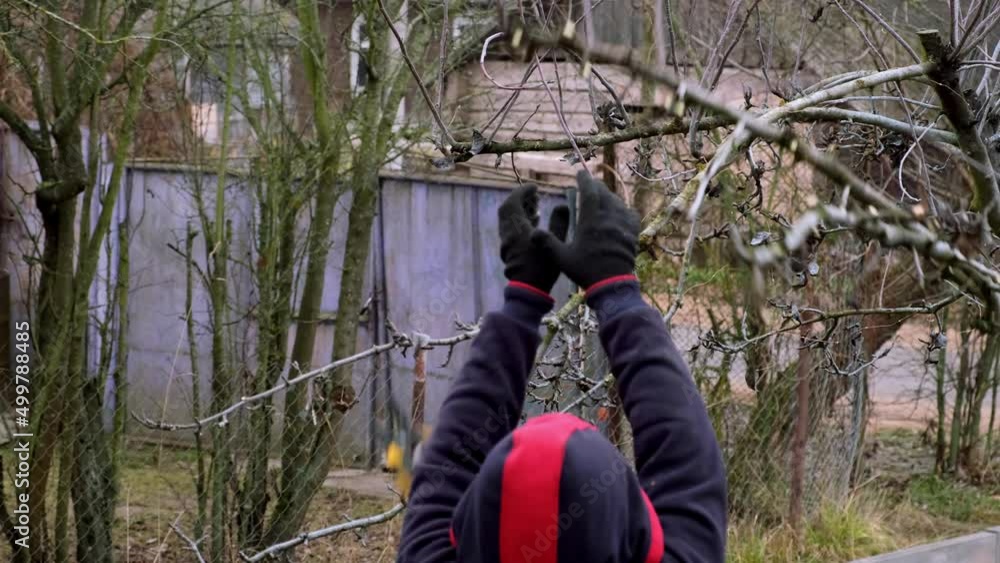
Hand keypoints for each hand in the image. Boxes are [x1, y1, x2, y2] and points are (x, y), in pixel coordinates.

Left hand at [499, 185, 569, 294]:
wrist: (528, 290)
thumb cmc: (542, 267)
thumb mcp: (555, 243)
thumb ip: (559, 222)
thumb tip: (562, 206)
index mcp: (516, 228)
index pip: (513, 202)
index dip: (522, 192)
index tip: (534, 187)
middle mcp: (507, 234)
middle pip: (507, 209)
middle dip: (519, 199)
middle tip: (534, 195)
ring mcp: (506, 244)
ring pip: (508, 220)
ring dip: (520, 210)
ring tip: (536, 206)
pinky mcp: (509, 252)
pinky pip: (511, 229)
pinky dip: (520, 221)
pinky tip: (534, 224)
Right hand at [531, 171, 639, 289]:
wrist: (612, 284)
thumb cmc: (585, 271)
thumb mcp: (561, 258)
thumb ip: (547, 243)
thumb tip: (532, 232)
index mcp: (591, 221)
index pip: (589, 192)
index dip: (584, 180)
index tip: (580, 173)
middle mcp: (608, 218)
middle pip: (604, 193)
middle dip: (596, 186)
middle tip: (589, 184)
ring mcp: (622, 224)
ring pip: (617, 202)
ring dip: (609, 197)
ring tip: (602, 197)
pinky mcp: (632, 233)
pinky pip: (630, 214)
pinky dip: (624, 209)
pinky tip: (620, 212)